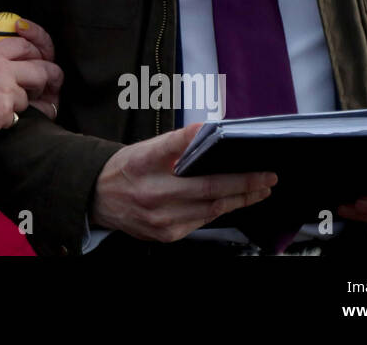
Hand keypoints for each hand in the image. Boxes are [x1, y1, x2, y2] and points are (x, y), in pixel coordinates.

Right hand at [0, 33, 62, 138]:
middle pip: (40, 70)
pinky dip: (3, 120)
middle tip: (41, 88)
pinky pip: (13, 118)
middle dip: (45, 80)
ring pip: (26, 99)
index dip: (34, 53)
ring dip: (16, 105)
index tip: (35, 61)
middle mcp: (3, 70)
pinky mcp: (5, 112)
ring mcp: (6, 92)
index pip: (24, 46)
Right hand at [91, 123, 277, 242]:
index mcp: (143, 163)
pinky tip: (233, 201)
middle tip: (267, 177)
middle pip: (207, 189)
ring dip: (240, 199)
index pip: (175, 148)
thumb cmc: (127, 170)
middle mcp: (151, 193)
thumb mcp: (144, 148)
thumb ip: (176, 142)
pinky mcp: (166, 235)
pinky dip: (220, 209)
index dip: (203, 143)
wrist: (98, 199)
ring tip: (260, 190)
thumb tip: (207, 132)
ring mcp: (160, 219)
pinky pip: (202, 221)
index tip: (231, 138)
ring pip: (211, 209)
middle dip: (244, 183)